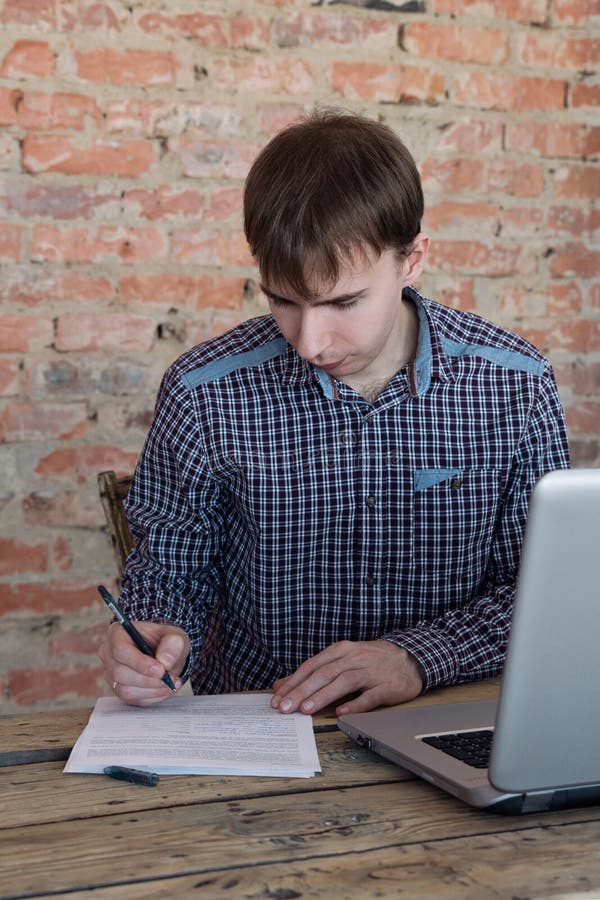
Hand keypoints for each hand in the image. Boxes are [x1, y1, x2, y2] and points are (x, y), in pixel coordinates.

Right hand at [98, 620, 190, 706]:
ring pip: (125, 690)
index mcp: (118, 633)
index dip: (139, 662)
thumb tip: (165, 662)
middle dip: (148, 679)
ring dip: (152, 690)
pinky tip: (165, 688)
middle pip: (119, 673)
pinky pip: (132, 700)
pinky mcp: (119, 690)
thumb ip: (173, 643)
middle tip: (171, 679)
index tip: (161, 670)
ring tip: (171, 683)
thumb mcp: (175, 636)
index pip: (120, 650)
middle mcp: (109, 654)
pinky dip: (152, 697)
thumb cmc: (166, 642)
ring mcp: (111, 674)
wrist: (166, 655)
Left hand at [271, 640, 422, 716]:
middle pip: (324, 673)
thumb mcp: (341, 660)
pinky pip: (369, 696)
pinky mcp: (387, 686)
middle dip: (302, 690)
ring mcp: (371, 671)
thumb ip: (313, 672)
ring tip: (306, 709)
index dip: (293, 681)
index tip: (276, 697)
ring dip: (323, 695)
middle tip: (285, 707)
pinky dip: (355, 704)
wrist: (410, 658)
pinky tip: (341, 713)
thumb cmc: (370, 661)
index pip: (312, 666)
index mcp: (341, 651)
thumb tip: (282, 686)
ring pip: (344, 681)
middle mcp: (354, 658)